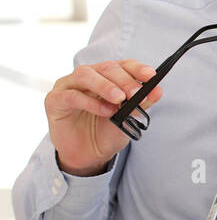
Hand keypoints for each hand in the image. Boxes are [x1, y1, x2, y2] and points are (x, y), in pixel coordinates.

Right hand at [45, 59, 162, 175]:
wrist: (88, 154)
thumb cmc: (107, 131)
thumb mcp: (129, 118)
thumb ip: (141, 103)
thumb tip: (158, 90)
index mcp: (107, 76)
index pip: (123, 65)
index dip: (138, 68)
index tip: (152, 76)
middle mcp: (87, 76)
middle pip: (106, 68)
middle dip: (124, 80)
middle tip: (135, 93)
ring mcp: (68, 85)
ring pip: (86, 75)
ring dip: (105, 86)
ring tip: (120, 99)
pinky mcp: (54, 100)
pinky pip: (71, 95)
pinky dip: (90, 102)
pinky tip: (105, 111)